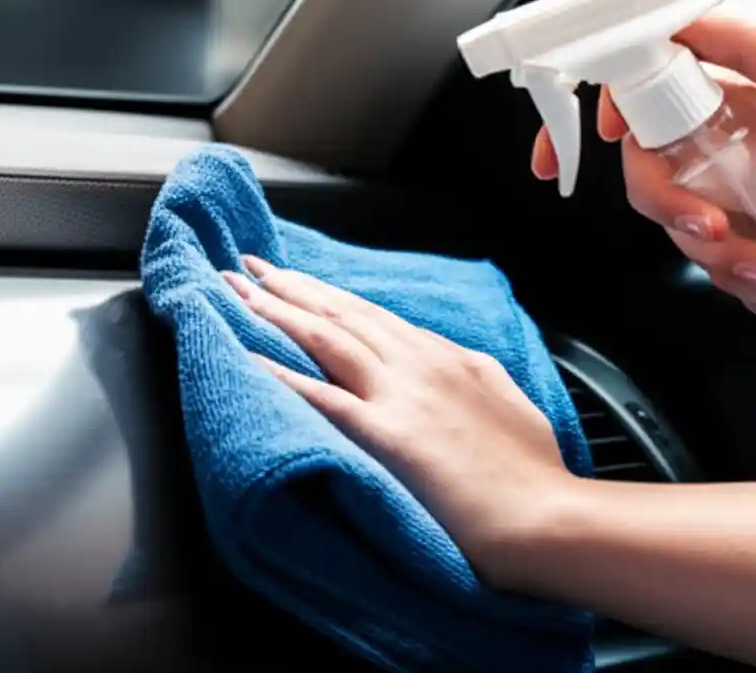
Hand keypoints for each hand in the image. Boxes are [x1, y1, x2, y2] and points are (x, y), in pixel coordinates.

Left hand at [223, 256, 579, 587]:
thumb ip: (475, 375)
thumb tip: (455, 360)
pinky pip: (323, 396)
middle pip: (341, 314)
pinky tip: (251, 357)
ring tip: (237, 293)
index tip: (294, 279)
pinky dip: (283, 373)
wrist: (547, 518)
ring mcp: (400, 396)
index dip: (328, 294)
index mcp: (445, 358)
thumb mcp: (506, 402)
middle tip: (248, 267)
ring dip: (277, 312)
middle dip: (290, 287)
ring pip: (327, 339)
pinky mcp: (387, 434)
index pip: (372, 315)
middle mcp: (417, 365)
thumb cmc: (533, 473)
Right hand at [531, 15, 755, 310]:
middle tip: (709, 228)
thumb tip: (677, 20)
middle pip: (645, 169)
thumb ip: (738, 44)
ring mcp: (740, 196)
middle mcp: (732, 144)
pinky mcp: (749, 245)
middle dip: (667, 206)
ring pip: (674, 224)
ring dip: (712, 254)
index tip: (597, 141)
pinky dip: (739, 281)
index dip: (602, 115)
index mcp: (737, 96)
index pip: (646, 93)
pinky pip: (713, 266)